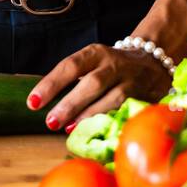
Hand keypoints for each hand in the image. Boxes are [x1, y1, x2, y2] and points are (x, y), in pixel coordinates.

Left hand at [27, 44, 173, 132]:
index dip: (51, 84)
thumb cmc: (110, 67)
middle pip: (92, 83)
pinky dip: (112, 123)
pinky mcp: (146, 96)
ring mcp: (132, 81)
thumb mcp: (93, 63)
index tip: (33, 103)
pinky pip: (128, 112)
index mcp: (96, 53)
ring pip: (113, 99)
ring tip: (69, 129)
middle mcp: (114, 64)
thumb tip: (44, 104)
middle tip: (50, 122)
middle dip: (70, 104)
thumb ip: (73, 80)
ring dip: (90, 116)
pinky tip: (98, 133)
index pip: (70, 65)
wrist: (153, 59)